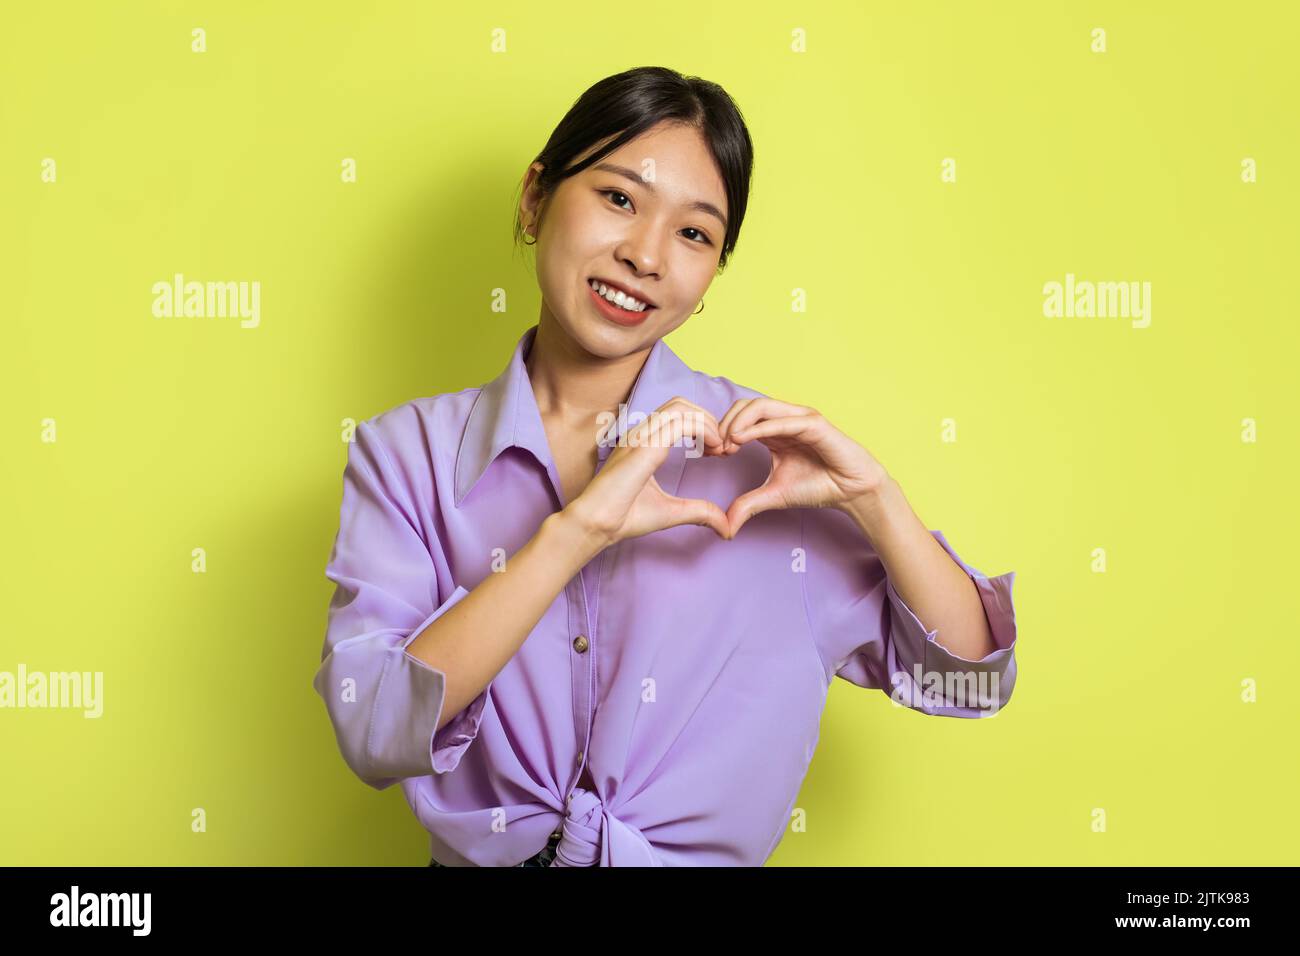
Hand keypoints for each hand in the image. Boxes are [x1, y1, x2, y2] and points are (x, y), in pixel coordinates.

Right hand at [564, 396, 731, 545]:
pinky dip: (704, 430)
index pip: (676, 414)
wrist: (597, 525)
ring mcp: (640, 436)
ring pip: (681, 407)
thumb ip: (700, 512)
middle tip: (722, 447)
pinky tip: (712, 451)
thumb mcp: (673, 511)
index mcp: (643, 441)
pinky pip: (680, 423)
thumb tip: (726, 528)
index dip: (702, 426)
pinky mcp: (644, 446)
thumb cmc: (624, 517)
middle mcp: (640, 433)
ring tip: (719, 448)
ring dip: (707, 422)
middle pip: (680, 404)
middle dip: (708, 419)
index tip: (717, 452)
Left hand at [716, 397, 888, 535]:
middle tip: (716, 450)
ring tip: (727, 446)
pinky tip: (742, 440)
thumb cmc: (817, 486)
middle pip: (745, 406)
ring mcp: (799, 418)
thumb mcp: (773, 496)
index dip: (721, 432)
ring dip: (738, 423)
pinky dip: (759, 428)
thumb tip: (724, 527)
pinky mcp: (814, 424)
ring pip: (760, 407)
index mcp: (773, 430)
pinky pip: (782, 421)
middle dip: (724, 425)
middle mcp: (784, 419)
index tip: (710, 454)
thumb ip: (747, 505)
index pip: (739, 417)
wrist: (851, 491)